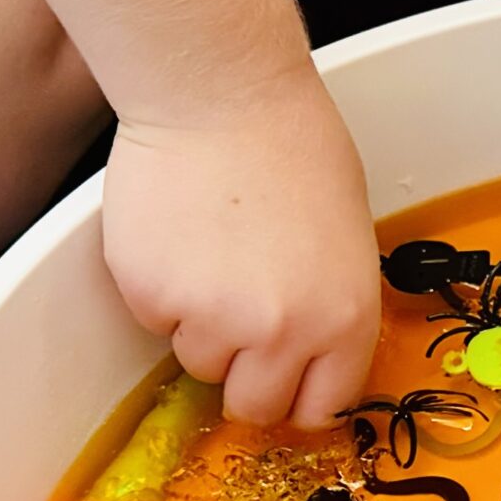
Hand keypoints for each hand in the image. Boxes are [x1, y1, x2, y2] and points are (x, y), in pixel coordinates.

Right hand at [102, 63, 381, 426]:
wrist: (222, 94)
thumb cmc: (292, 146)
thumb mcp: (347, 240)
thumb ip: (330, 307)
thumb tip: (309, 353)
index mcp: (346, 319)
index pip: (322, 406)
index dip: (299, 397)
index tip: (287, 385)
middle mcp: (284, 332)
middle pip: (254, 406)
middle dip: (244, 376)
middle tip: (237, 327)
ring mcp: (215, 320)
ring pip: (198, 364)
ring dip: (200, 327)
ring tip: (211, 256)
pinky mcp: (154, 298)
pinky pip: (156, 323)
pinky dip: (161, 292)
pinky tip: (179, 238)